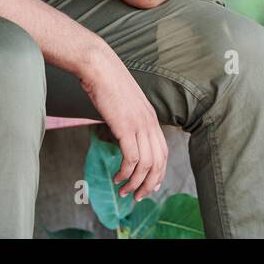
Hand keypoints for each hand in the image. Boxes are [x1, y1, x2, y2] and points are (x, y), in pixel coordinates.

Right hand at [77, 45, 168, 201]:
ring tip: (124, 191)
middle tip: (137, 197)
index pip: (164, 152)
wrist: (99, 66)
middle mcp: (150, 122)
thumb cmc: (107, 83)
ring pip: (146, 164)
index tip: (151, 186)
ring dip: (135, 183)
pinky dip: (126, 172)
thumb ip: (130, 119)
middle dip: (149, 184)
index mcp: (151, 117)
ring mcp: (139, 124)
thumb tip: (126, 134)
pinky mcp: (125, 126)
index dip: (160, 173)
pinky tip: (117, 177)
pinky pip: (131, 158)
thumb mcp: (125, 103)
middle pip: (159, 162)